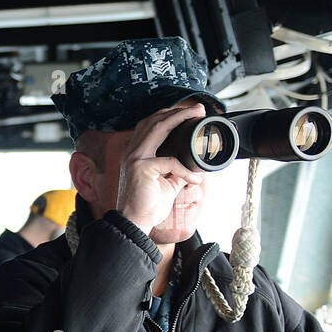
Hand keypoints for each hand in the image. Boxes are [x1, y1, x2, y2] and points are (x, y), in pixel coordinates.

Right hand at [116, 104, 207, 235]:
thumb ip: (178, 170)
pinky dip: (186, 170)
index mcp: (137, 153)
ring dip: (179, 118)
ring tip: (196, 114)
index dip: (170, 115)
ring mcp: (135, 158)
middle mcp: (133, 152)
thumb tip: (196, 166)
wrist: (135, 223)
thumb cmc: (148, 205)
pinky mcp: (141, 168)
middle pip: (154, 120)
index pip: (151, 125)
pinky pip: (171, 162)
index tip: (190, 113)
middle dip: (177, 110)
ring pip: (158, 127)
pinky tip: (196, 179)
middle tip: (198, 108)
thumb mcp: (168, 183)